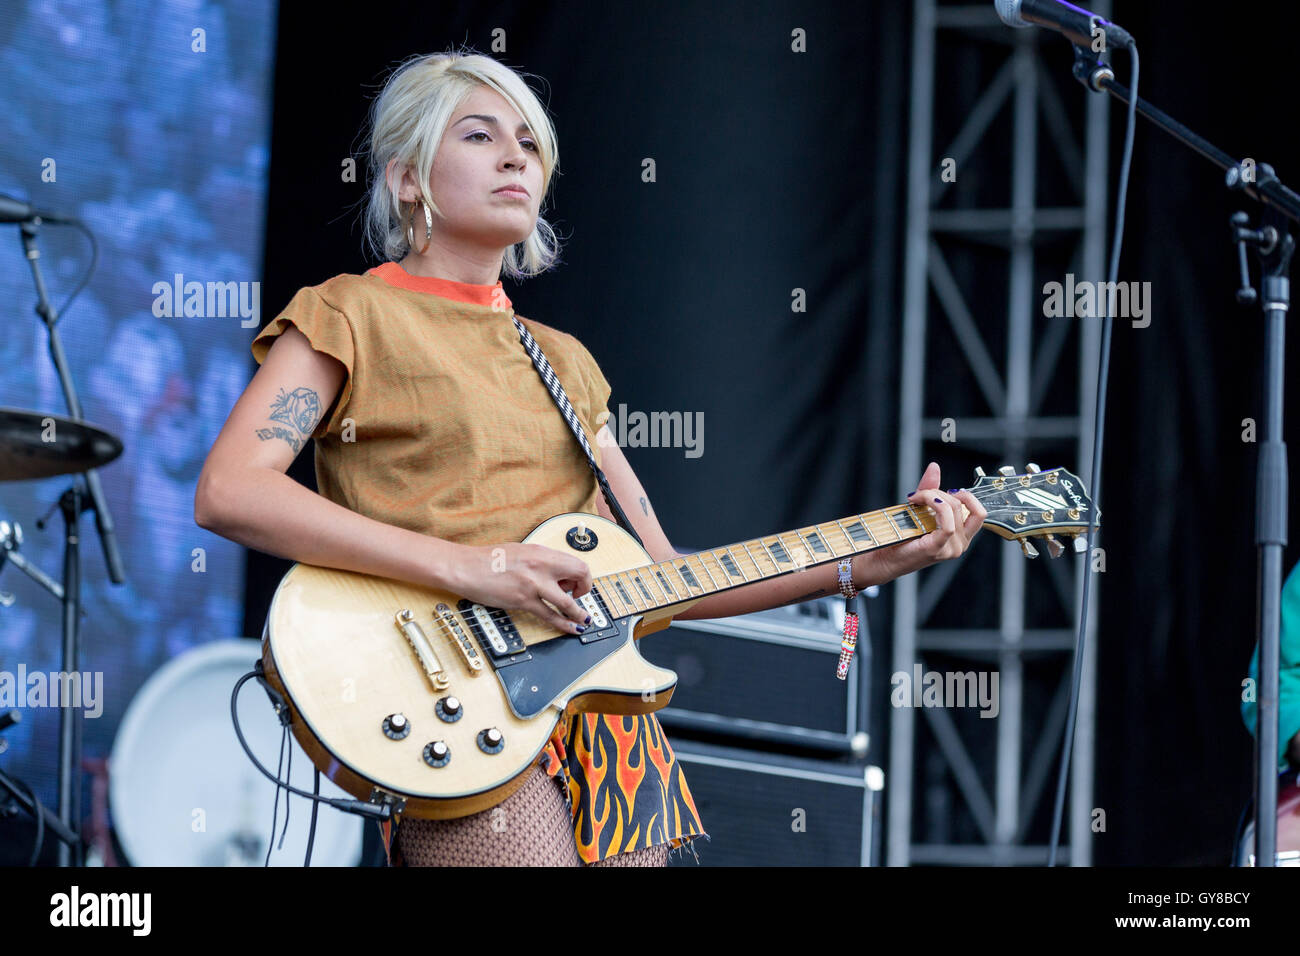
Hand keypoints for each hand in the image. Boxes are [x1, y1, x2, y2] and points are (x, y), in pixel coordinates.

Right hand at [450, 542, 594, 634]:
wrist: (466, 567)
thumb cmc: (488, 560)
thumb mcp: (521, 552)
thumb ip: (540, 562)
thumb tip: (556, 574)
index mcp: (541, 552)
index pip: (575, 562)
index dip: (581, 575)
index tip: (577, 583)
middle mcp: (541, 565)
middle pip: (580, 574)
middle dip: (585, 589)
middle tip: (580, 597)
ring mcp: (533, 584)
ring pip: (568, 602)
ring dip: (580, 613)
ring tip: (583, 619)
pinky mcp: (523, 601)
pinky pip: (550, 616)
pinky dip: (564, 624)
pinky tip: (571, 628)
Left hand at [859, 461, 986, 583]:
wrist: (882, 558)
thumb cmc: (901, 537)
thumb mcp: (920, 509)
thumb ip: (930, 489)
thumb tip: (934, 467)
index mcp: (961, 537)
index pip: (979, 513)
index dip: (966, 497)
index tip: (946, 491)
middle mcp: (960, 545)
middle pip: (965, 507)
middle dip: (941, 493)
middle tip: (920, 494)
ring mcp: (951, 549)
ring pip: (953, 509)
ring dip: (932, 496)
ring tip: (915, 498)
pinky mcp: (938, 549)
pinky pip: (947, 523)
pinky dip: (934, 505)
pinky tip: (918, 501)